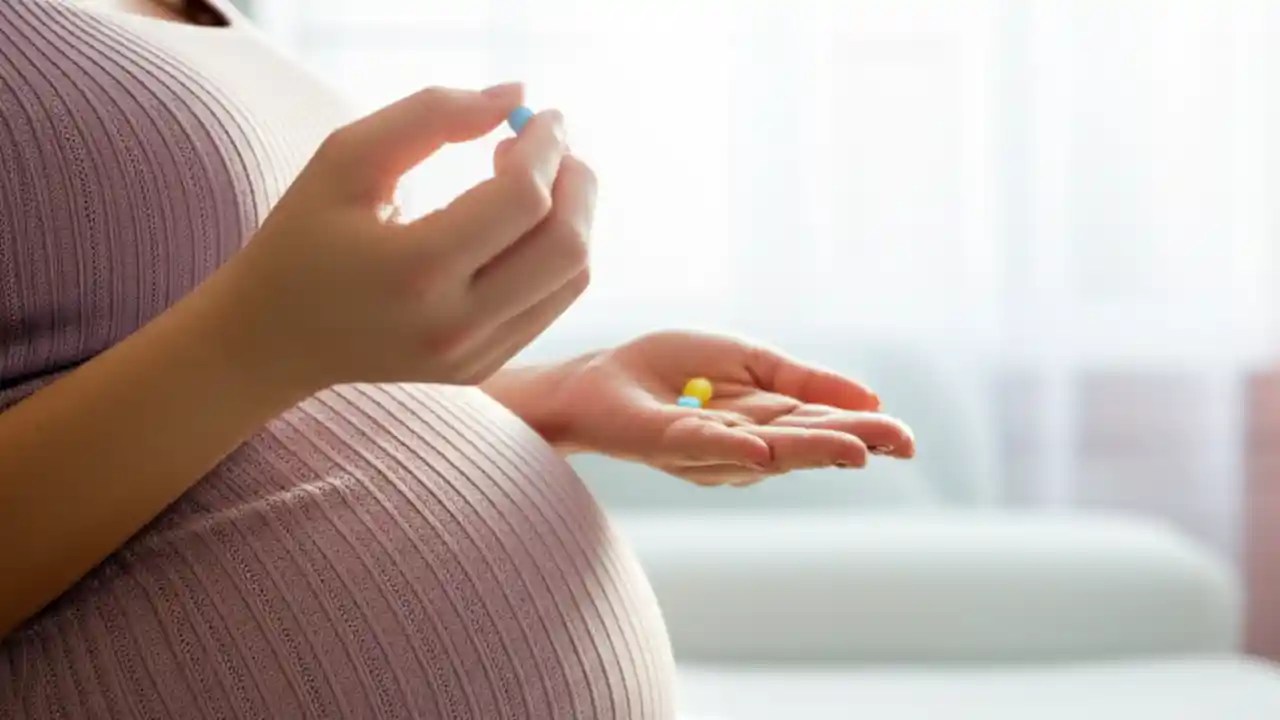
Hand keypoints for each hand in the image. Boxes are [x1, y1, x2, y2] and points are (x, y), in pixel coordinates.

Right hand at [214, 83, 596, 393]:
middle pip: (565, 245)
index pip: (523, 200)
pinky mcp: (483, 368)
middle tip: (553, 146)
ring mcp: (473, 356)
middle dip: (576, 181)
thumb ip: (432, 114)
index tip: (541, 116)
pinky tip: (520, 224)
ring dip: (574, 215)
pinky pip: (552, 303)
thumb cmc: (305, 235)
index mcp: (414, 270)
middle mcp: (454, 325)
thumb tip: (518, 95)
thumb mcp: (347, 158)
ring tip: (533, 179)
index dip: (546, 146)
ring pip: (572, 277)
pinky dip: (556, 253)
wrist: (276, 337)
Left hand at [544, 331, 915, 486]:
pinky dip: (733, 449)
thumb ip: (804, 379)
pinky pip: (705, 445)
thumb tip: (870, 398)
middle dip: (851, 442)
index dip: (863, 431)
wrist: (603, 378)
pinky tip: (762, 449)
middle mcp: (745, 444)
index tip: (904, 436)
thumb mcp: (749, 359)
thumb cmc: (671, 368)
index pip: (822, 427)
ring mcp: (710, 448)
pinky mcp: (671, 442)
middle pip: (805, 444)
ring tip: (856, 448)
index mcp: (766, 420)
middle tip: (898, 443)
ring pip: (768, 451)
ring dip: (810, 449)